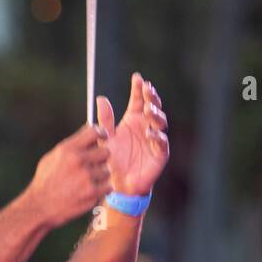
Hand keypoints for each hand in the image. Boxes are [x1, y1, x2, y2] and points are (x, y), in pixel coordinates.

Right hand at [26, 123, 111, 227]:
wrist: (40, 207)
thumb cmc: (45, 182)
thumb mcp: (52, 158)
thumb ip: (71, 147)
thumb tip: (90, 136)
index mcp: (68, 149)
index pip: (94, 132)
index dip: (101, 134)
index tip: (103, 137)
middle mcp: (79, 161)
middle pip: (105, 152)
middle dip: (100, 159)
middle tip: (93, 166)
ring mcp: (87, 178)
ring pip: (107, 171)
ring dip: (100, 177)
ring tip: (85, 183)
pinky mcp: (93, 193)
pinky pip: (108, 187)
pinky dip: (101, 190)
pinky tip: (88, 192)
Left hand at [97, 73, 168, 196]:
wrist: (118, 184)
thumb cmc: (113, 160)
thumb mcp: (106, 138)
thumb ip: (105, 120)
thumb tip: (101, 98)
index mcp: (133, 120)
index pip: (138, 101)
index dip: (138, 89)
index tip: (137, 78)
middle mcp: (146, 127)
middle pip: (152, 107)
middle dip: (151, 98)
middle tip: (147, 90)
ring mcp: (154, 139)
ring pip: (160, 122)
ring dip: (155, 114)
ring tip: (148, 109)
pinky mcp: (159, 154)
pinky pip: (161, 143)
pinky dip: (157, 137)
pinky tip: (149, 132)